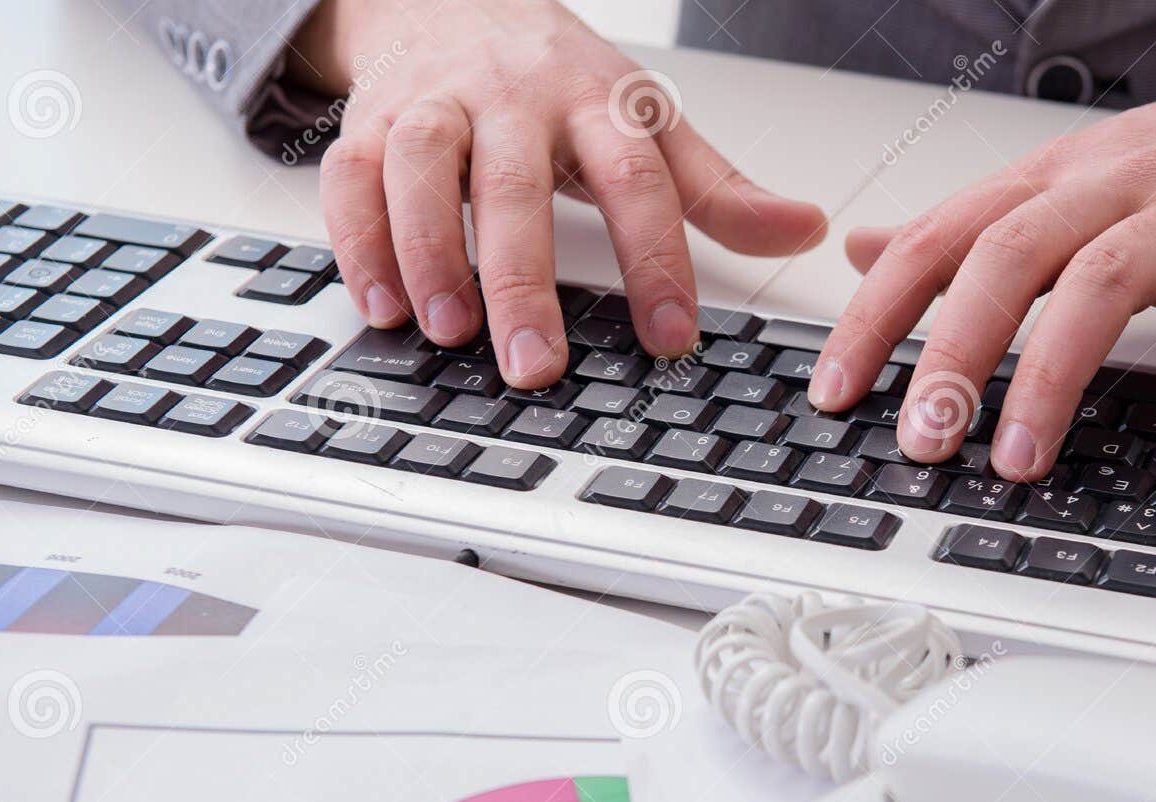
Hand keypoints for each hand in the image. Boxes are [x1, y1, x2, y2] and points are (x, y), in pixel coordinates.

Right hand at [291, 0, 826, 386]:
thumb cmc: (557, 80)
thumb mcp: (647, 122)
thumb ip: (717, 188)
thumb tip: (804, 229)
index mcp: (598, 102)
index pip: (638, 182)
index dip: (657, 260)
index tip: (670, 339)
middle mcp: (513, 99)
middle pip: (518, 187)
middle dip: (526, 281)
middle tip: (536, 366)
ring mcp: (437, 106)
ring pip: (422, 171)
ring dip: (431, 254)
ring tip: (450, 332)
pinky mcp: (370, 120)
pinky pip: (351, 179)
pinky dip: (359, 242)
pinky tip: (381, 305)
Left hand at [810, 54, 1155, 479]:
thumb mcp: (1068, 180)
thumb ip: (969, 225)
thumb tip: (867, 249)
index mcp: (1054, 179)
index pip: (941, 236)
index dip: (879, 316)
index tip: (834, 393)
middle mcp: (1115, 190)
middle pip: (1013, 256)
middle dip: (956, 353)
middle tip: (922, 444)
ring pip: (1107, 285)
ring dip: (1052, 380)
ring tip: (1017, 465)